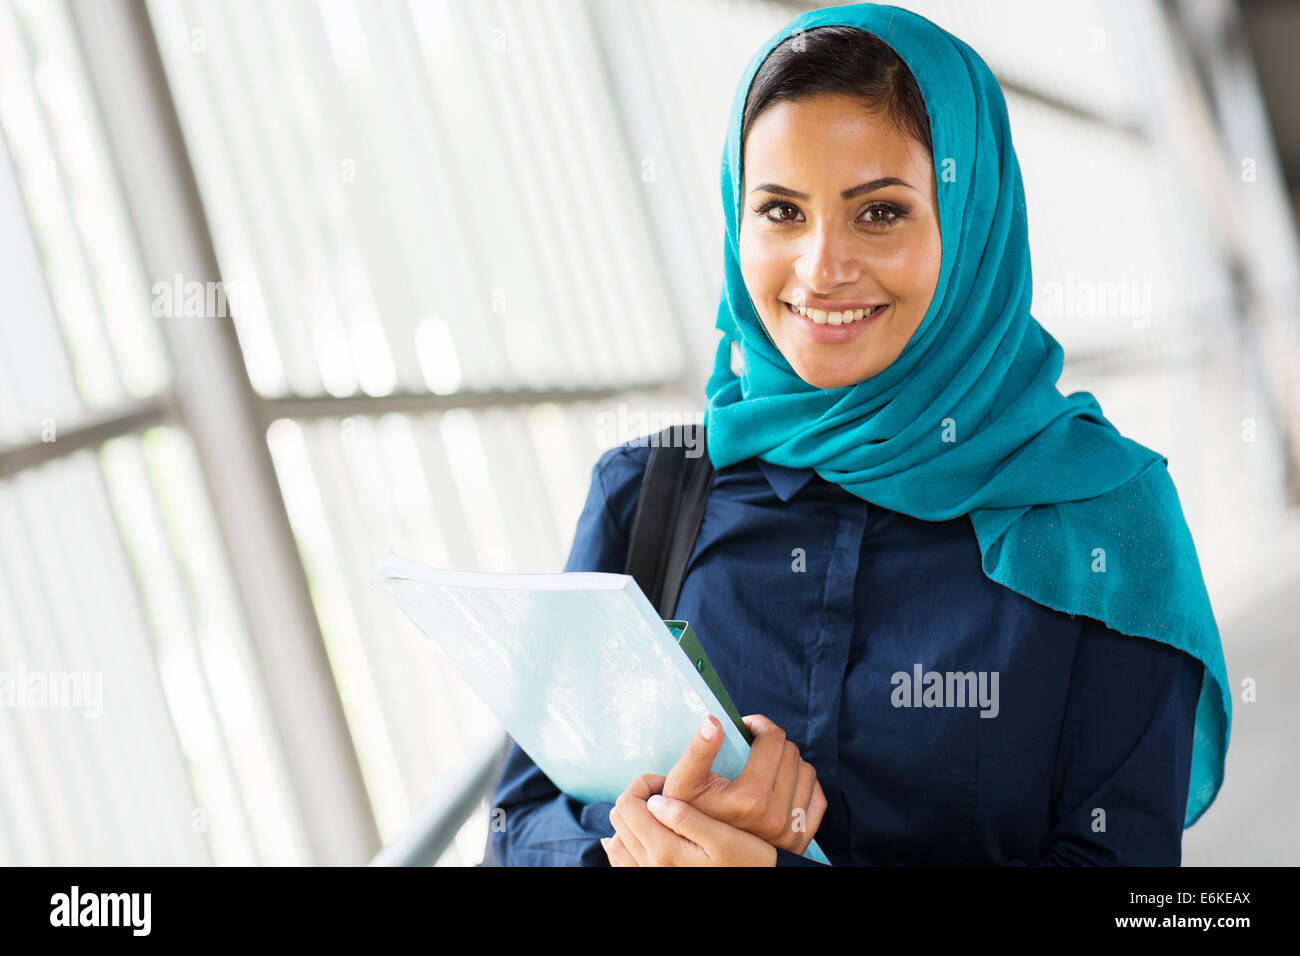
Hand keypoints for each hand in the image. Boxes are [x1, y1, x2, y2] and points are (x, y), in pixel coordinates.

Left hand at [603, 772, 777, 865]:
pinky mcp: (649, 880)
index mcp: (664, 850)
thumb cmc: (747, 863)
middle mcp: (649, 866)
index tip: (669, 781)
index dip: (646, 783)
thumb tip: (655, 800)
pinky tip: (644, 834)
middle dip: (639, 797)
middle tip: (666, 794)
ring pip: (617, 838)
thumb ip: (687, 817)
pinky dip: (625, 842)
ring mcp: (647, 876)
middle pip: (620, 817)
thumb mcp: (725, 839)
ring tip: (660, 813)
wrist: (757, 887)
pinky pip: (621, 860)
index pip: (629, 803)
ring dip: (633, 818)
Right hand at [662, 713, 826, 853]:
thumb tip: (714, 721)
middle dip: (772, 742)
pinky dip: (802, 785)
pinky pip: (817, 798)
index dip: (759, 725)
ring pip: (807, 771)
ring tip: (766, 765)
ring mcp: (791, 830)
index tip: (746, 728)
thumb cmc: (689, 815)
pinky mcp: (801, 839)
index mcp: (751, 799)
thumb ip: (698, 751)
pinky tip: (781, 784)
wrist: (704, 857)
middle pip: (791, 752)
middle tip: (753, 746)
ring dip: (788, 762)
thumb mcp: (682, 783)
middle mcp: (776, 816)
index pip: (773, 739)